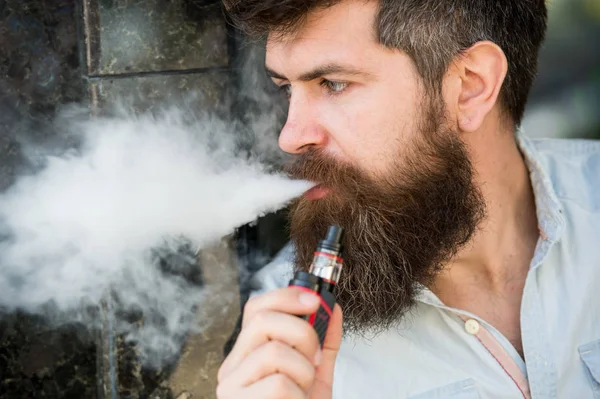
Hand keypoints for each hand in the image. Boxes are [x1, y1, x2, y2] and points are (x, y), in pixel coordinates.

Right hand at [216, 286, 342, 398]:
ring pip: (273, 352)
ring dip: (303, 370)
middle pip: (262, 321)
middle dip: (302, 333)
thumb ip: (324, 341)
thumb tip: (332, 308)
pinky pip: (278, 384)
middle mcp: (233, 366)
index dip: (286, 296)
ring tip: (303, 389)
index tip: (315, 301)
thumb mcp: (317, 373)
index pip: (256, 308)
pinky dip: (298, 394)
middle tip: (315, 357)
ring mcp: (232, 387)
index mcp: (248, 352)